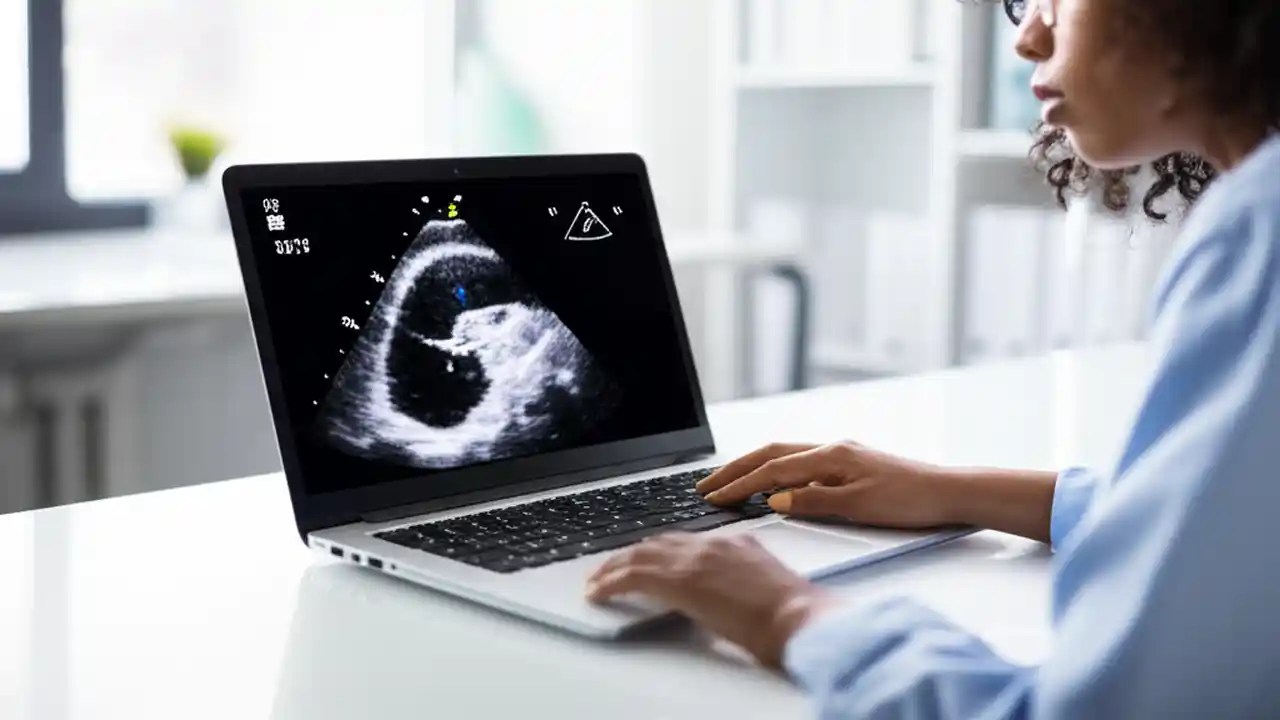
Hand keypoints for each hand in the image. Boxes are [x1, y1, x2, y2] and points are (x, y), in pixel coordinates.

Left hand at [585, 533, 838, 666]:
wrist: (799, 617)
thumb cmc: (794, 615)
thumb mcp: (767, 590)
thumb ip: (743, 585)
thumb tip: (726, 599)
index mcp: (737, 544)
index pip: (686, 542)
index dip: (661, 552)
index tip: (646, 561)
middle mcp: (713, 543)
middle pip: (659, 543)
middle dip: (633, 555)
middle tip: (612, 568)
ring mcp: (696, 558)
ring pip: (640, 554)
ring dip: (614, 567)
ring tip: (598, 581)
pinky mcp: (680, 579)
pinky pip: (633, 576)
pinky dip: (611, 582)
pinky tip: (599, 592)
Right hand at [696, 441, 956, 528]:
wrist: (950, 492)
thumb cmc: (910, 501)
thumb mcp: (859, 508)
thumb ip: (813, 503)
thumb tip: (774, 500)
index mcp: (831, 456)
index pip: (772, 470)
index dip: (740, 485)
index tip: (713, 498)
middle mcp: (832, 448)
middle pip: (770, 453)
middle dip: (735, 469)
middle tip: (705, 486)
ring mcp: (840, 453)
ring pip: (783, 454)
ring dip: (752, 467)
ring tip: (727, 482)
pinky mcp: (849, 462)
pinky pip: (800, 461)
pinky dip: (775, 470)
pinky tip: (770, 483)